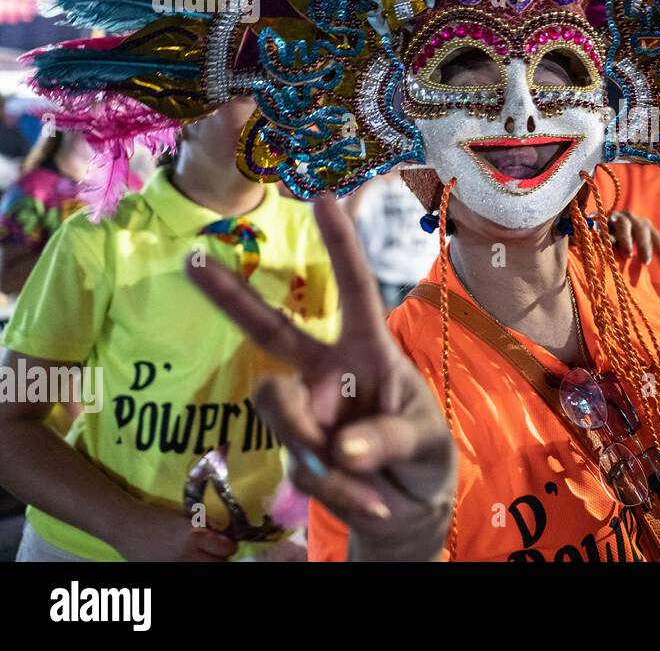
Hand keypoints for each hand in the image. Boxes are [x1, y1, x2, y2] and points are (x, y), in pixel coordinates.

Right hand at [115, 506, 238, 561]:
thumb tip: (226, 533)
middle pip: (219, 565)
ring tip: (201, 556)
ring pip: (205, 571)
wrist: (127, 527)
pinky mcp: (166, 573)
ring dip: (207, 564)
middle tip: (216, 551)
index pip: (226, 549)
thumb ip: (208, 524)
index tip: (227, 543)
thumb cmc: (158, 517)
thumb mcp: (187, 516)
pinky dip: (192, 567)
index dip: (229, 545)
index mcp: (194, 535)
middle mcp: (187, 555)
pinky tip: (188, 561)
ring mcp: (176, 567)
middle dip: (221, 558)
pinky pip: (188, 574)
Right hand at [188, 195, 455, 560]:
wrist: (410, 506)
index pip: (354, 291)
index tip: (324, 196)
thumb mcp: (424, 440)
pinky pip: (305, 471)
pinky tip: (373, 503)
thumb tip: (341, 447)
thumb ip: (387, 437)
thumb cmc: (422, 452)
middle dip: (229, 295)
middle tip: (192, 261)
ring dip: (327, 454)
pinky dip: (345, 494)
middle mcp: (326, 373)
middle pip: (270, 330)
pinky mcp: (296, 457)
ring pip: (284, 414)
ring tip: (374, 485)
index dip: (341, 246)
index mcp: (367, 350)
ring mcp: (306, 413)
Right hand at [607, 210, 659, 265]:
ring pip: (623, 225)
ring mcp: (615, 218)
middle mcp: (632, 219)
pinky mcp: (600, 221)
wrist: (605, 223)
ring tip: (628, 254)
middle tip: (647, 263)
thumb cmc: (629, 236)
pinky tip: (607, 244)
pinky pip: (603, 226)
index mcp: (645, 226)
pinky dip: (605, 235)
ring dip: (627, 239)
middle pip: (642, 229)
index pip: (657, 238)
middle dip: (645, 245)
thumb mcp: (646, 242)